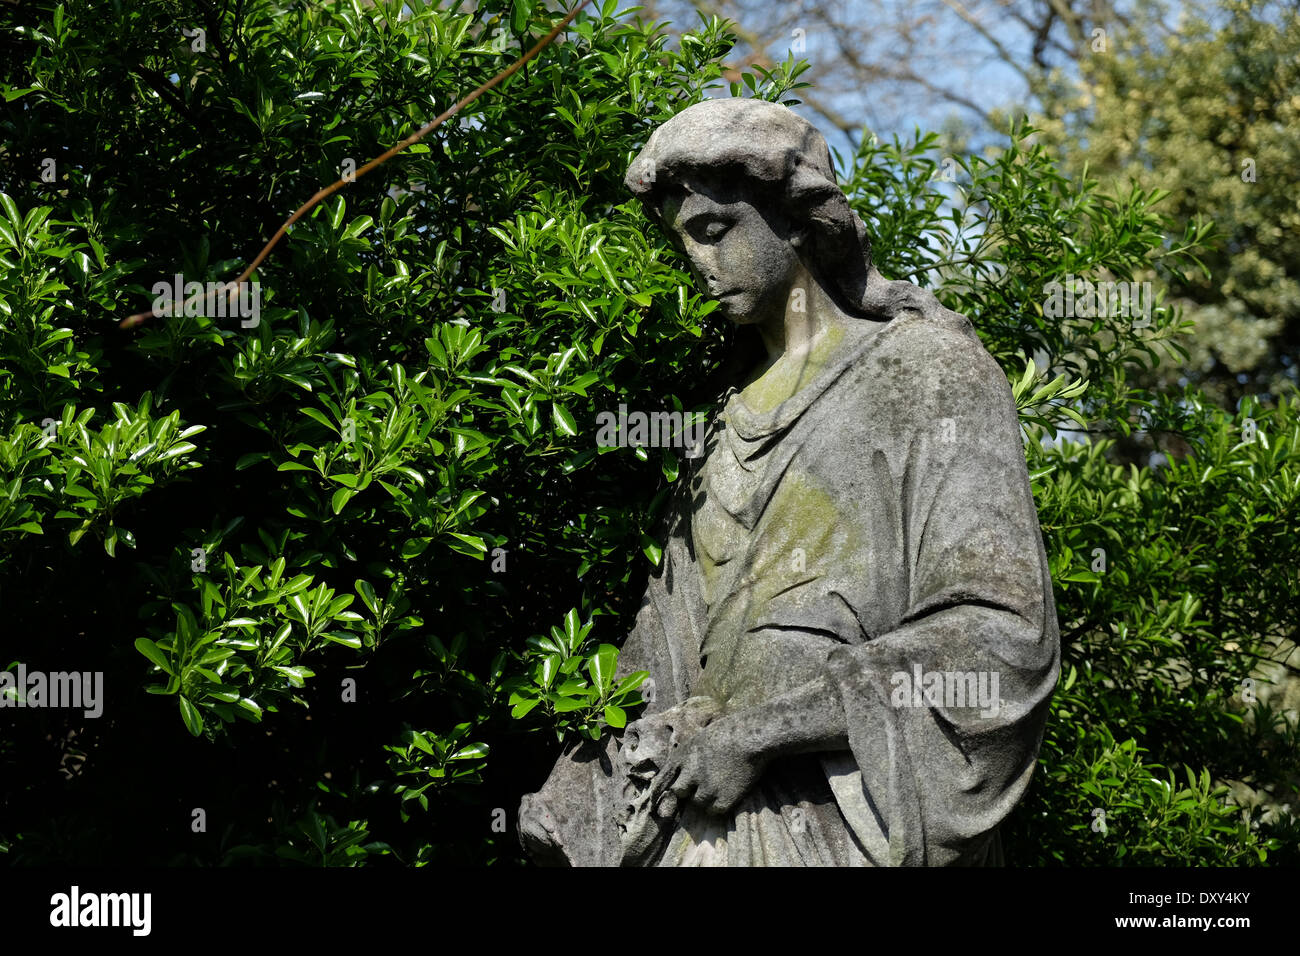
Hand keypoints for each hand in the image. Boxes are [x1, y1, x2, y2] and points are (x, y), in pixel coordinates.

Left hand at [650, 713, 765, 816]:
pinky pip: (714, 811)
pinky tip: (728, 795)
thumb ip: (689, 753)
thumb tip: (685, 767)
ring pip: (697, 802)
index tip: (665, 795)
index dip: (662, 787)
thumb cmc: (730, 730)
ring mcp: (706, 788)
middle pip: (679, 792)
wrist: (750, 738)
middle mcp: (690, 774)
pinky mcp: (723, 798)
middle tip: (701, 784)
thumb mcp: (701, 736)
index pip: (664, 777)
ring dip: (705, 798)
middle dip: (688, 789)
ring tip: (718, 787)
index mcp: (683, 756)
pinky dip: (719, 805)